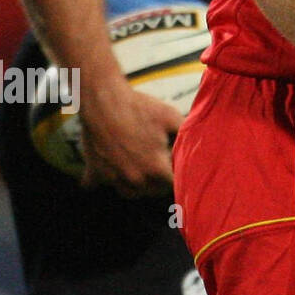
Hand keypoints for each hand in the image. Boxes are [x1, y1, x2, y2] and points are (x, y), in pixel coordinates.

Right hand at [79, 79, 184, 196]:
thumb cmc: (139, 108)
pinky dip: (106, 180)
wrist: (104, 101)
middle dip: (162, 182)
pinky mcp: (94, 171)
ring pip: (130, 192)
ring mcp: (112, 177)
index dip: (179, 175)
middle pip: (153, 191)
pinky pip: (96, 185)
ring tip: (145, 173)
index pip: (174, 183)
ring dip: (139, 186)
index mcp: (155, 167)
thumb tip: (201, 143)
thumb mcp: (171, 117)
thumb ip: (186, 134)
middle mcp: (134, 178)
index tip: (180, 167)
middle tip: (165, 169)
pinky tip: (112, 171)